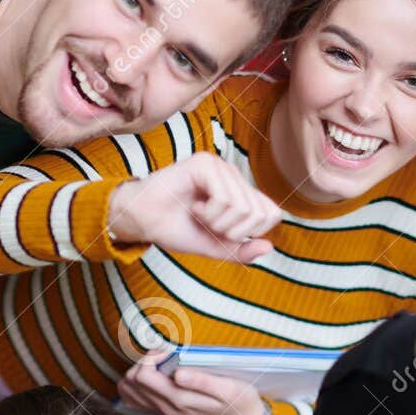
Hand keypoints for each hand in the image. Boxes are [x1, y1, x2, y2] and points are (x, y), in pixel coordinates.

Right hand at [109, 154, 280, 262]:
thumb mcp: (216, 247)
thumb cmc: (177, 229)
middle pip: (259, 213)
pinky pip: (225, 198)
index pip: (272, 214)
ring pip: (242, 207)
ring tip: (199, 214)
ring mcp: (219, 166)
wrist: (143, 222)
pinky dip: (209, 212)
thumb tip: (269, 247)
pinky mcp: (204, 163)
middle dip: (232, 231)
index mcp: (240, 191)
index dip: (252, 233)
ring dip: (217, 222)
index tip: (224, 232)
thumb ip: (242, 250)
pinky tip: (194, 206)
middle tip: (208, 223)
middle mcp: (233, 175)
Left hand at [117, 352, 266, 414]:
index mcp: (180, 400)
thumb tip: (177, 373)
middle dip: (144, 361)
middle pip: (131, 381)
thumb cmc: (238, 401)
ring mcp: (163, 412)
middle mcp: (166, 408)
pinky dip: (137, 386)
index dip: (151, 356)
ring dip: (139, 372)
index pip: (143, 376)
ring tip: (160, 365)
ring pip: (129, 391)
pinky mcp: (164, 413)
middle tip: (165, 355)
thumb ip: (202, 381)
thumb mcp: (229, 388)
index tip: (169, 350)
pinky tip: (154, 377)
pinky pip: (134, 401)